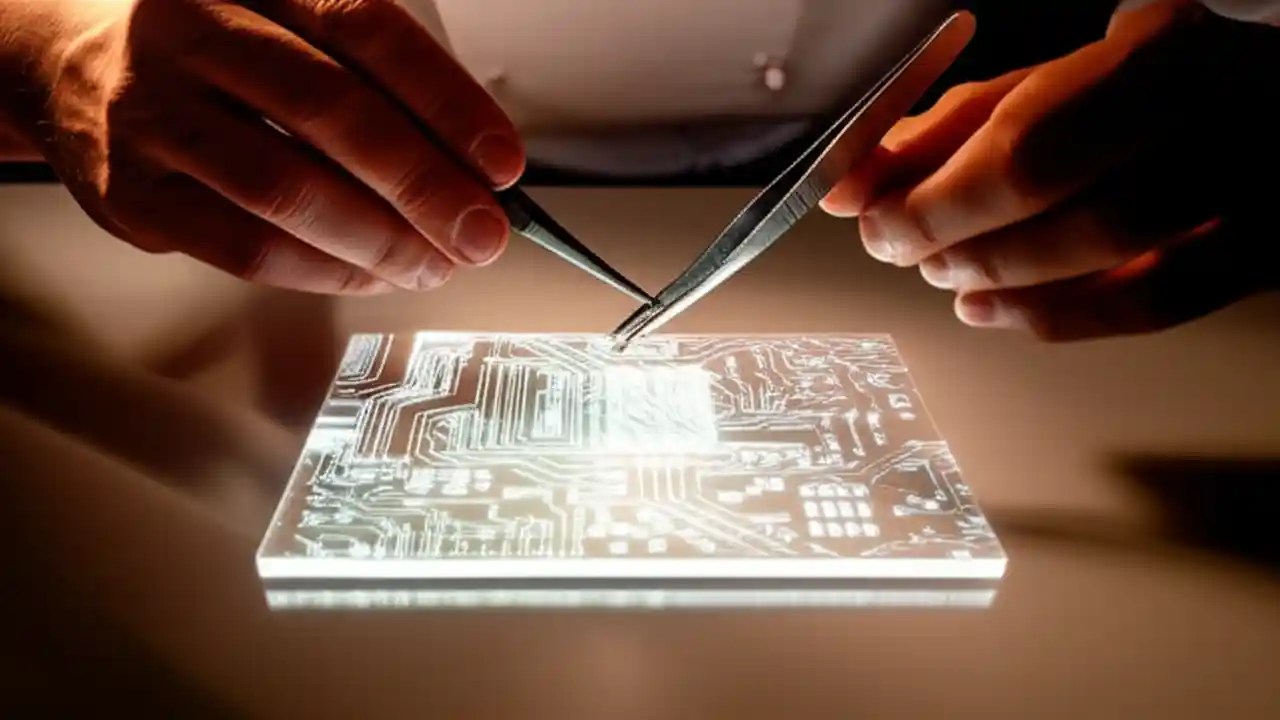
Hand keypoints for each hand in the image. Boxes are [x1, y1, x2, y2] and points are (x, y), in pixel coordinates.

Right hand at [20, 0, 524, 292]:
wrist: (69, 61)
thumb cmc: (214, 49)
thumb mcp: (289, 25)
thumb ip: (373, 80)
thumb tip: (471, 169)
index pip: (367, 31)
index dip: (448, 102)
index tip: (502, 163)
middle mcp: (194, 32)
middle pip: (332, 114)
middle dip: (425, 187)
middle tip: (481, 234)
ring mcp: (154, 113)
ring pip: (287, 190)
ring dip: (381, 241)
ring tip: (434, 263)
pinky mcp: (132, 193)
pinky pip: (245, 248)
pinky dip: (324, 270)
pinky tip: (370, 274)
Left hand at [821, 0, 1278, 340]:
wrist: (1273, 106)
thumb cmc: (1155, 90)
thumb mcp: (1056, 84)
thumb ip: (962, 127)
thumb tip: (862, 181)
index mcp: (1160, 54)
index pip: (1026, 141)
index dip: (935, 197)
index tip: (874, 215)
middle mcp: (1223, 115)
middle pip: (1068, 202)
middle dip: (960, 236)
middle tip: (903, 248)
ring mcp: (1255, 188)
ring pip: (1115, 256)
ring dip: (1002, 277)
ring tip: (945, 273)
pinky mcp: (1264, 251)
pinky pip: (1156, 304)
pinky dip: (1058, 315)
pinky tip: (991, 311)